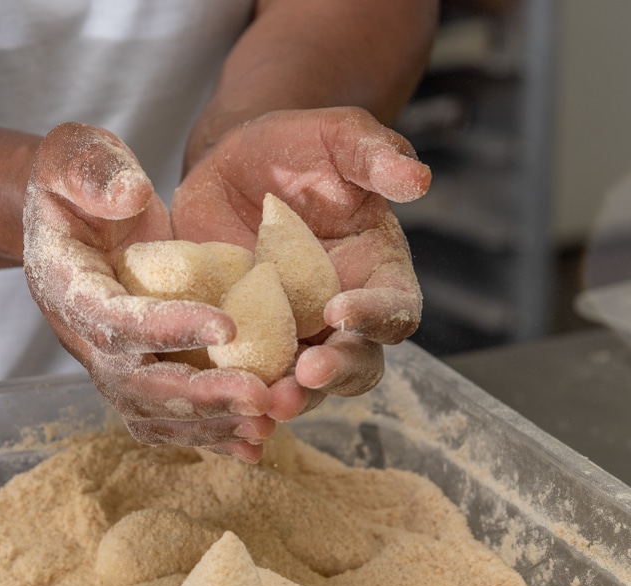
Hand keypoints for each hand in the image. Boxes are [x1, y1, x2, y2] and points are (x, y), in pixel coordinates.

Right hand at [24, 122, 285, 462]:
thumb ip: (92, 170)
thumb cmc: (75, 181)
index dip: (166, 327)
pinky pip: (164, 415)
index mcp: (66, 285)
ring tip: (266, 423)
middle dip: (198, 395)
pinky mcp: (134, 371)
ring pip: (152, 411)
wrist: (68, 218)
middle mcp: (84, 336)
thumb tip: (132, 195)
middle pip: (135, 384)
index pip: (113, 318)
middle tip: (259, 396)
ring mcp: (108, 361)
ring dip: (208, 424)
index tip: (226, 325)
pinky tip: (253, 443)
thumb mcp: (71, 154)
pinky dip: (205, 433)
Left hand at [172, 107, 428, 408]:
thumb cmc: (295, 146)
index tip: (339, 310)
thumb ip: (375, 154)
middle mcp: (340, 315)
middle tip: (303, 377)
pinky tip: (215, 393)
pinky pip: (244, 373)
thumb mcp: (335, 137)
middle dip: (333, 374)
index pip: (395, 310)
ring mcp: (291, 333)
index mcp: (377, 273)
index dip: (375, 317)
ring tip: (261, 401)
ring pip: (301, 384)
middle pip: (356, 363)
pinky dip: (236, 388)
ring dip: (287, 397)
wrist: (230, 162)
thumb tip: (417, 179)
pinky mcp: (243, 338)